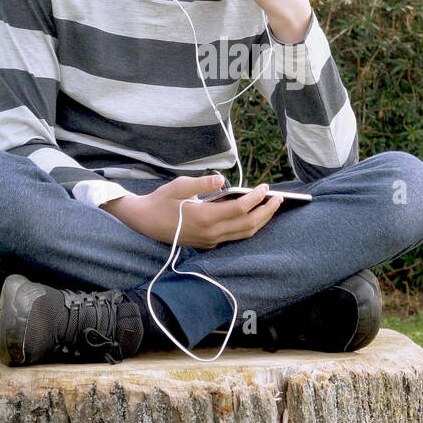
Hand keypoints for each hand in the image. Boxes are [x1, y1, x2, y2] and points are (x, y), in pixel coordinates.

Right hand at [101, 174, 282, 249]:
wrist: (144, 222)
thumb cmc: (160, 201)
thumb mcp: (178, 186)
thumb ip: (202, 182)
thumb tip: (222, 179)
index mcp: (204, 217)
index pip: (239, 209)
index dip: (255, 199)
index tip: (265, 188)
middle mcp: (210, 232)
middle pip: (247, 224)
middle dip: (266, 211)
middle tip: (278, 199)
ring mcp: (210, 240)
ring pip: (244, 234)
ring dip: (261, 221)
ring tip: (271, 207)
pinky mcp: (208, 243)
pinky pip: (235, 237)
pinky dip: (249, 227)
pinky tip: (255, 216)